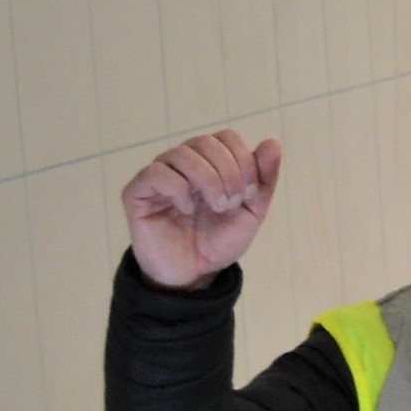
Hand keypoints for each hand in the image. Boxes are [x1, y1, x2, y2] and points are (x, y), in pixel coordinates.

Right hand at [123, 131, 281, 289]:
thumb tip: (272, 143)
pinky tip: (186, 209)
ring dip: (208, 181)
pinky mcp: (137, 191)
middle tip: (232, 203)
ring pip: (182, 154)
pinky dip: (178, 189)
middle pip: (206, 142)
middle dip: (229, 173)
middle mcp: (183, 162)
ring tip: (216, 207)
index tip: (249, 195)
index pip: (226, 137)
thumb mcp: (252, 212)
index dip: (243, 160)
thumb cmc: (219, 241)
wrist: (193, 273)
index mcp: (210, 162)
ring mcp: (159, 174)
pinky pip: (156, 173)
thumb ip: (263, 180)